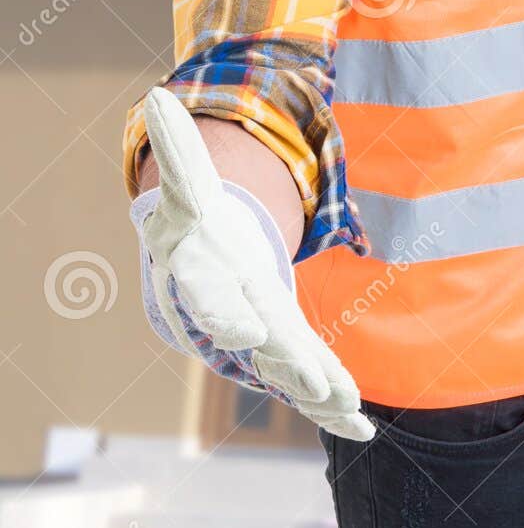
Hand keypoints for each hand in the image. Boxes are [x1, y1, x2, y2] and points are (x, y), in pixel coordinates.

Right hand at [140, 86, 374, 441]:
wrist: (201, 267)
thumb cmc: (194, 224)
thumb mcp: (186, 186)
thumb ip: (176, 151)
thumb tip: (157, 96)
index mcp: (208, 281)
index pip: (212, 301)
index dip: (227, 317)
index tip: (246, 334)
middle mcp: (234, 318)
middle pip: (259, 347)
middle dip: (287, 364)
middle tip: (314, 383)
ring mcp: (261, 341)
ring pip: (289, 373)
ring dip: (320, 394)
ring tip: (352, 414)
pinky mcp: (287, 352)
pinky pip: (309, 382)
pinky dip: (332, 406)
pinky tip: (362, 431)